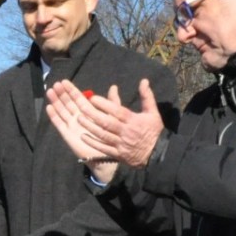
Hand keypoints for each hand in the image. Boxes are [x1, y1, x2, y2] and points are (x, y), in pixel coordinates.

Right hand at [46, 81, 108, 161]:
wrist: (106, 155)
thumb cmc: (111, 136)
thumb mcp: (113, 116)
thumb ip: (112, 102)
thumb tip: (113, 87)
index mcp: (88, 112)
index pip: (78, 98)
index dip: (71, 90)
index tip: (64, 81)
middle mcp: (78, 117)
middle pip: (68, 103)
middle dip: (61, 94)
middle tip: (55, 84)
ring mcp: (72, 126)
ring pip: (62, 111)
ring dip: (56, 101)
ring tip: (50, 91)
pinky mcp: (67, 135)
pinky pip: (59, 124)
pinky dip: (54, 116)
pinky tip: (49, 107)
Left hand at [48, 78, 163, 168]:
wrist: (157, 154)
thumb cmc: (153, 131)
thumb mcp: (152, 113)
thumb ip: (147, 97)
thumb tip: (143, 80)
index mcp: (134, 121)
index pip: (117, 111)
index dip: (105, 105)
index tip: (93, 98)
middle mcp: (126, 132)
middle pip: (107, 122)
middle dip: (92, 114)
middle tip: (80, 107)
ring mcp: (121, 144)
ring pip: (103, 135)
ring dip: (90, 127)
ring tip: (78, 119)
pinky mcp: (117, 154)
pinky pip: (103, 148)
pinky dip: (93, 142)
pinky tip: (83, 136)